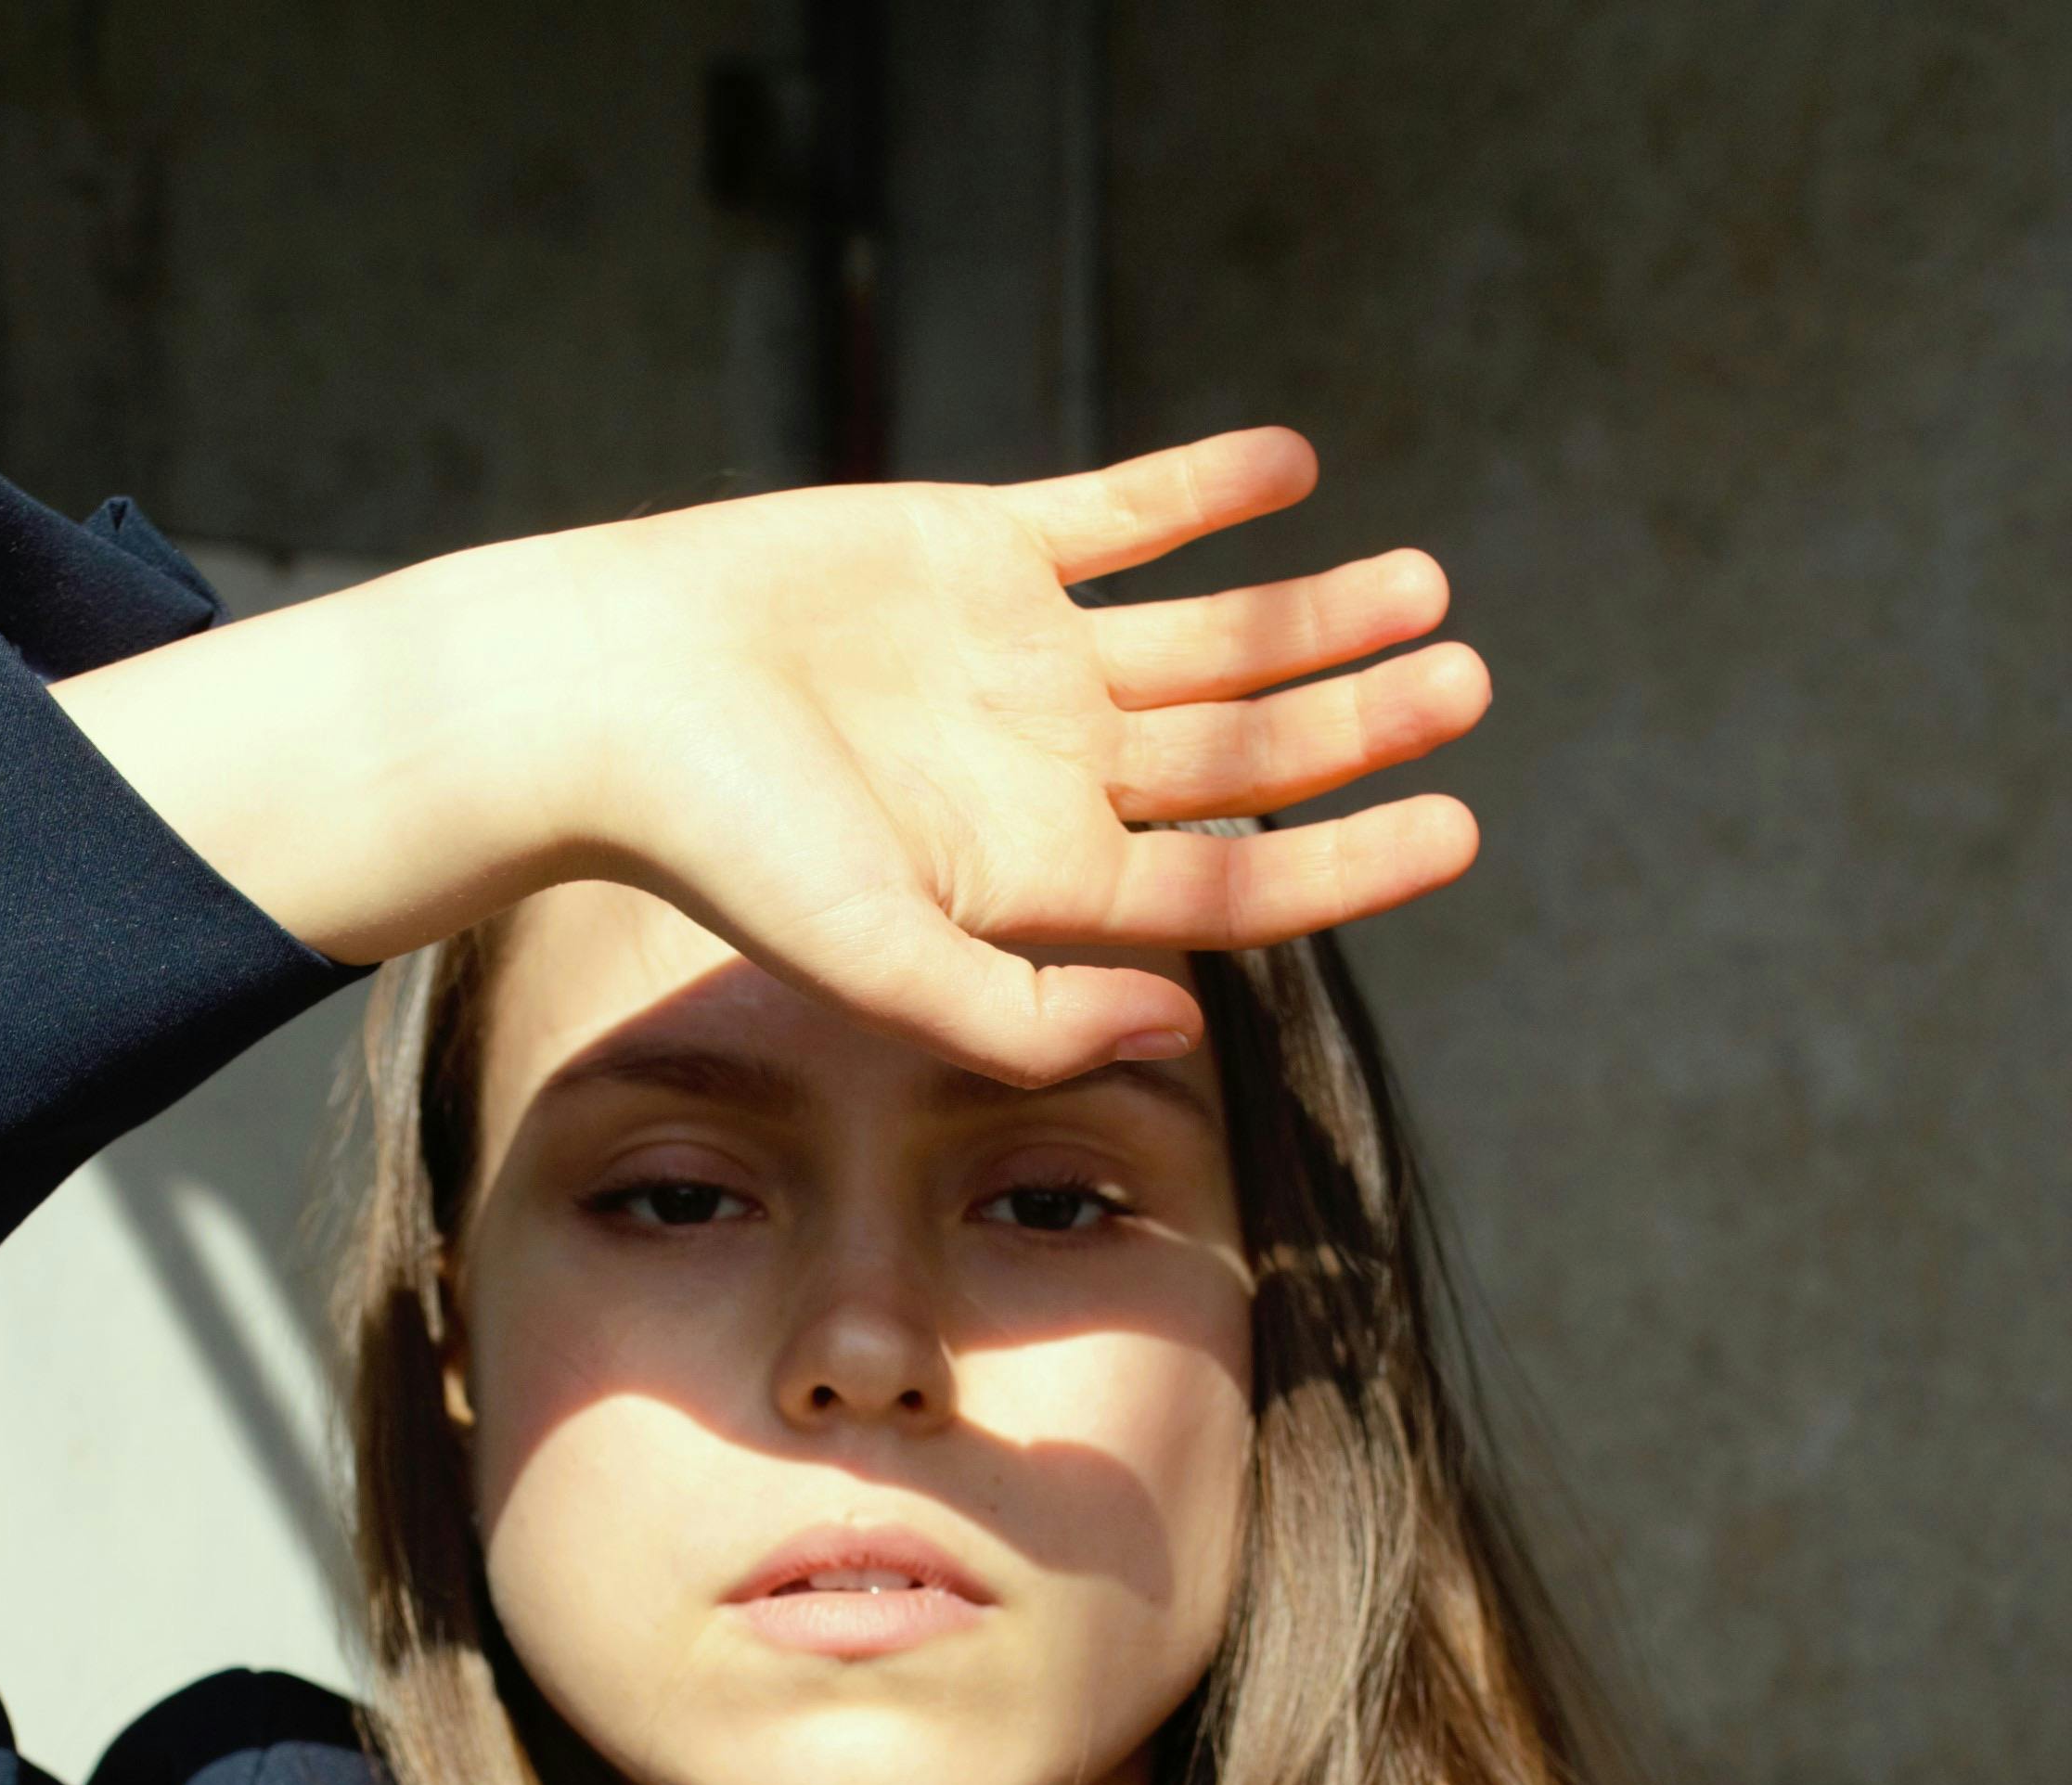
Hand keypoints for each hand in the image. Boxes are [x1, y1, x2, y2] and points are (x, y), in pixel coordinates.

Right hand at [54, 429, 1486, 1084]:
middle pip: (1238, 756)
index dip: (1351, 859)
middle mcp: (1043, 773)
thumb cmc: (723, 849)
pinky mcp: (973, 544)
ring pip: (1204, 637)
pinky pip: (1116, 514)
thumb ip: (1028, 1016)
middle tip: (1470, 683)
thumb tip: (1188, 1022)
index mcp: (1036, 882)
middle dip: (1357, 723)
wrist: (604, 697)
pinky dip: (1202, 490)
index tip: (1461, 826)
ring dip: (1313, 615)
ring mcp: (1016, 657)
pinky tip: (1293, 471)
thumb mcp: (881, 964)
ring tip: (1424, 587)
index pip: (1230, 882)